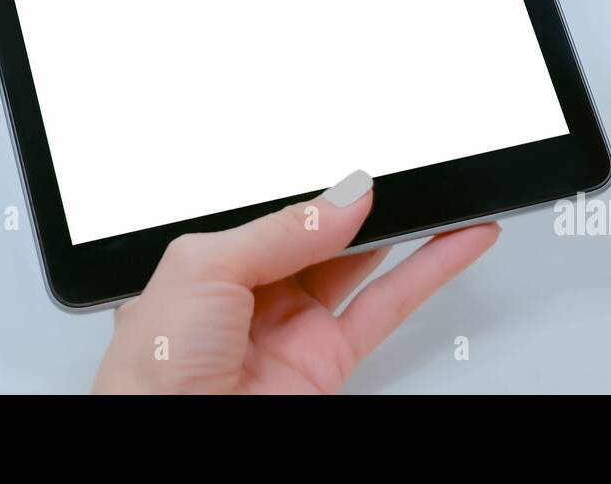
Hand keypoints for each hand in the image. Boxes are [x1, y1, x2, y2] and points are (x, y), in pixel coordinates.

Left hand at [92, 170, 498, 393]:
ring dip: (407, 231)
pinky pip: (389, 307)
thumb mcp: (203, 268)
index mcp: (212, 263)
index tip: (359, 166)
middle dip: (364, 204)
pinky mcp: (330, 362)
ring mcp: (295, 328)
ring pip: (364, 265)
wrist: (170, 443)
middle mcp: (255, 294)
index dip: (318, 191)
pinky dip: (430, 273)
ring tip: (443, 193)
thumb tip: (344, 198)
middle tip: (406, 172)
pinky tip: (457, 242)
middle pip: (324, 236)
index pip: (277, 213)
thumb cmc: (152, 372)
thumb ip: (279, 230)